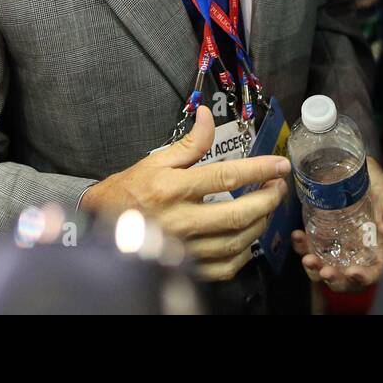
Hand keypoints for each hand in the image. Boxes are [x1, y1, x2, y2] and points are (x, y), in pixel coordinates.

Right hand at [80, 107, 291, 281]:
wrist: (101, 224)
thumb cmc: (130, 190)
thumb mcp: (156, 160)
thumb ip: (190, 143)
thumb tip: (208, 115)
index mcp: (174, 188)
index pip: (226, 177)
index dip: (258, 170)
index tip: (280, 165)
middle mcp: (180, 220)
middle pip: (237, 214)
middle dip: (267, 200)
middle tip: (279, 187)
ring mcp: (184, 248)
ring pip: (235, 242)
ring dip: (260, 224)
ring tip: (267, 208)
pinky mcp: (186, 267)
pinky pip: (225, 267)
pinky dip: (244, 253)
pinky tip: (248, 237)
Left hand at [292, 157, 382, 292]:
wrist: (349, 165)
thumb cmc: (371, 179)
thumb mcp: (382, 188)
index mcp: (377, 247)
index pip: (373, 271)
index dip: (364, 278)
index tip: (352, 273)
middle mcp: (356, 252)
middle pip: (346, 277)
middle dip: (334, 278)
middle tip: (324, 270)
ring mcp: (337, 246)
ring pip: (325, 267)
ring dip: (315, 268)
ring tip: (307, 258)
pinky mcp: (320, 236)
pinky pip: (310, 248)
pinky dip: (302, 247)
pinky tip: (298, 236)